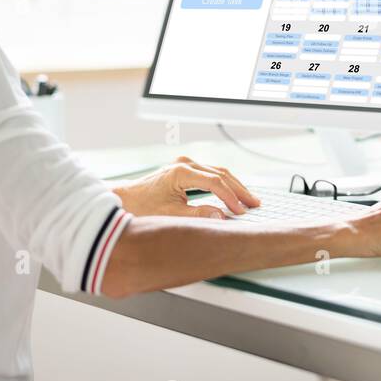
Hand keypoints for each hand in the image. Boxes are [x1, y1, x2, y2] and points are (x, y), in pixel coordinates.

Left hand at [111, 156, 259, 218]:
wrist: (125, 199)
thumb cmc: (143, 208)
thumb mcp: (171, 215)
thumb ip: (199, 214)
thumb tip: (222, 216)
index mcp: (181, 172)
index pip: (215, 183)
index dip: (231, 198)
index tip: (241, 211)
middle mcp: (185, 164)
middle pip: (221, 174)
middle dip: (239, 190)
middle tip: (255, 204)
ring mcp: (185, 164)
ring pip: (218, 172)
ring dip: (234, 186)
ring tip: (249, 200)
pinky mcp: (184, 169)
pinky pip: (210, 174)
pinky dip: (224, 184)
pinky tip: (233, 194)